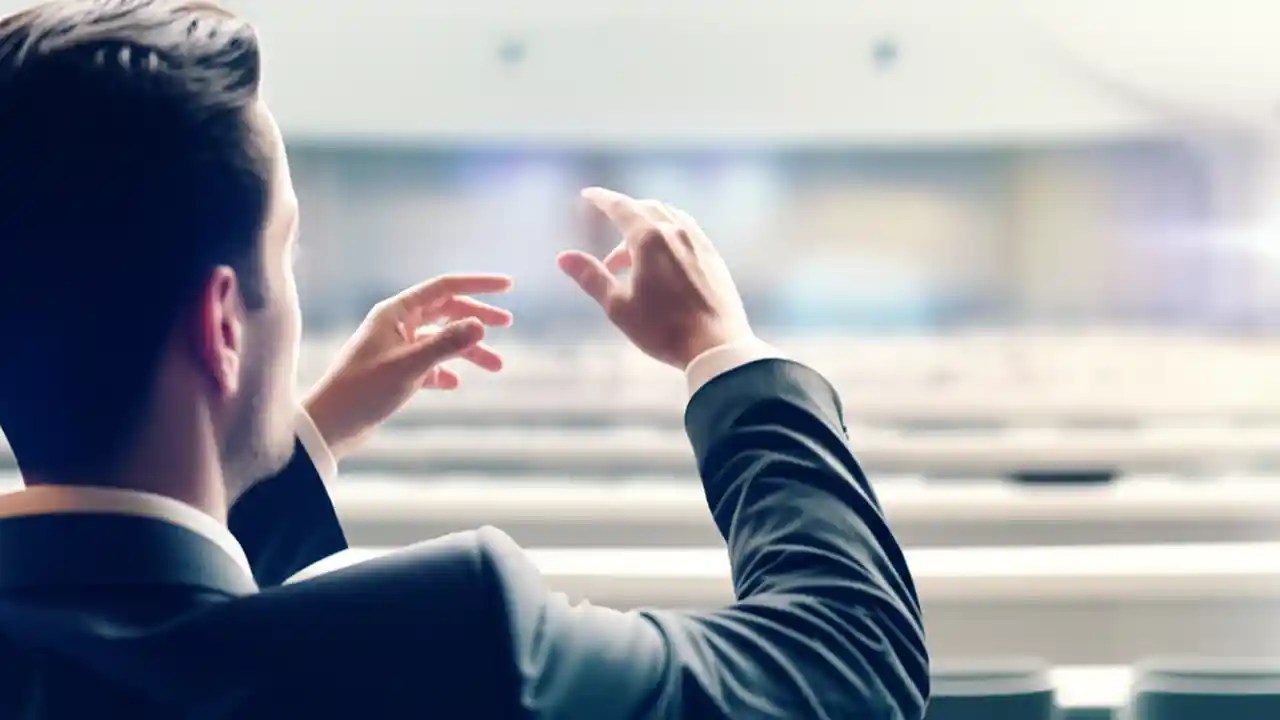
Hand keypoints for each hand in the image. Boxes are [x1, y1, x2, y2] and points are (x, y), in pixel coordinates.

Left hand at [304, 274, 512, 459]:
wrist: (329, 425)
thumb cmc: (362, 391)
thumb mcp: (409, 367)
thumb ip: (446, 345)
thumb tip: (481, 325)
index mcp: (396, 312)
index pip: (445, 288)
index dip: (478, 285)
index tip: (507, 286)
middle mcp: (397, 325)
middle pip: (446, 311)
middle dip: (477, 318)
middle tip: (507, 323)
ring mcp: (397, 348)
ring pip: (442, 341)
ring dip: (469, 351)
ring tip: (497, 366)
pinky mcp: (395, 372)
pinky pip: (429, 364)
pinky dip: (446, 371)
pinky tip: (455, 384)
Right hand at [558, 187, 752, 368]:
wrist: (716, 345)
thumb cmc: (663, 329)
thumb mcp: (619, 307)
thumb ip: (592, 278)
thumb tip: (564, 257)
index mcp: (649, 239)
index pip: (621, 207)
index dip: (602, 199)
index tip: (588, 194)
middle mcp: (676, 232)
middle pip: (645, 209)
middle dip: (624, 215)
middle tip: (609, 240)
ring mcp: (698, 242)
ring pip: (669, 217)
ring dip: (646, 225)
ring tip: (633, 255)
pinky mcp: (713, 256)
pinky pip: (686, 230)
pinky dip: (668, 233)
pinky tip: (664, 258)